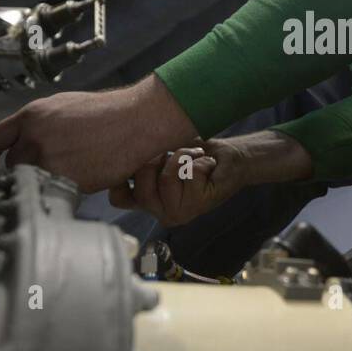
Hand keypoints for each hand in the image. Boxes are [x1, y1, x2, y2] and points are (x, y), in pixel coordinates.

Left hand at [0, 76, 196, 193]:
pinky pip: (54, 190)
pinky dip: (64, 187)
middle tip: (52, 161)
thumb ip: (36, 124)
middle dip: (27, 165)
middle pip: (13, 163)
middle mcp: (34, 139)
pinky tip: (82, 172)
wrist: (134, 122)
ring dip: (45, 177)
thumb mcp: (62, 105)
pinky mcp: (65, 180)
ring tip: (72, 165)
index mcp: (31, 116)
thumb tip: (22, 140)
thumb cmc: (105, 113)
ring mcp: (49, 161)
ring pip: (34, 179)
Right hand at [109, 138, 248, 226]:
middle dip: (156, 160)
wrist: (232, 159)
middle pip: (141, 188)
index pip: (118, 199)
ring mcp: (179, 212)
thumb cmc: (196, 156)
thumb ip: (143, 151)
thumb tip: (126, 138)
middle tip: (172, 152)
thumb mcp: (164, 149)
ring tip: (194, 156)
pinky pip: (191, 175)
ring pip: (166, 180)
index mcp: (146, 199)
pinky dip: (201, 161)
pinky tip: (208, 165)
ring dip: (182, 157)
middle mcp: (159, 210)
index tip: (136, 157)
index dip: (121, 178)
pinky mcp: (199, 205)